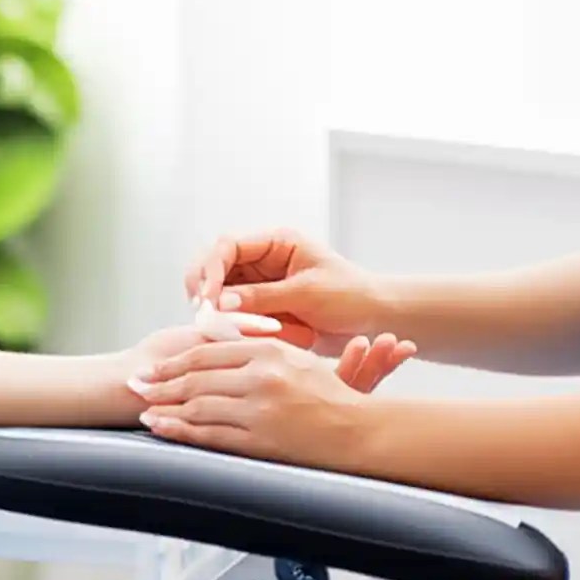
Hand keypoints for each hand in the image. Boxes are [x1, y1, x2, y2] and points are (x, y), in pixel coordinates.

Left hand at [128, 335, 414, 467]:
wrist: (358, 430)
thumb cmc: (328, 393)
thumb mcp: (294, 357)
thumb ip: (256, 348)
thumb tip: (217, 340)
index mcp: (267, 351)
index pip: (206, 352)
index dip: (173, 361)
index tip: (151, 366)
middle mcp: (260, 377)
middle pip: (196, 377)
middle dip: (160, 383)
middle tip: (135, 385)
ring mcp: (259, 410)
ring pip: (198, 405)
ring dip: (164, 407)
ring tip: (143, 408)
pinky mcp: (261, 440)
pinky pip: (210, 435)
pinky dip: (180, 431)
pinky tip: (162, 428)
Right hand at [183, 230, 380, 353]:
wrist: (376, 320)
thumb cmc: (352, 297)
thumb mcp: (307, 294)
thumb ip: (263, 297)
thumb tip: (221, 302)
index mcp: (276, 243)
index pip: (227, 246)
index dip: (210, 269)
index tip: (208, 298)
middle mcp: (262, 261)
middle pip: (213, 266)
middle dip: (203, 288)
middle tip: (203, 315)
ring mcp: (259, 286)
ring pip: (218, 293)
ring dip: (214, 310)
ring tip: (217, 329)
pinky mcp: (261, 310)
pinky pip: (233, 315)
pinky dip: (228, 325)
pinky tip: (230, 336)